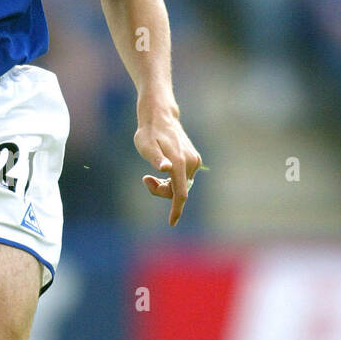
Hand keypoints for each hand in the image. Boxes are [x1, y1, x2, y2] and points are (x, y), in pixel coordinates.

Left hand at [134, 103, 201, 226]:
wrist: (160, 116)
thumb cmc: (149, 132)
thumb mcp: (145, 145)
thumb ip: (156, 158)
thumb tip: (166, 169)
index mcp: (180, 162)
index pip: (181, 192)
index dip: (176, 209)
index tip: (172, 222)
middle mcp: (191, 162)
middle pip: (179, 191)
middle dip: (162, 192)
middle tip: (146, 179)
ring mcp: (194, 161)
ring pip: (181, 186)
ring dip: (167, 186)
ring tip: (151, 174)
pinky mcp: (194, 160)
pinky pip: (183, 179)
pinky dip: (172, 181)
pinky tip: (162, 170)